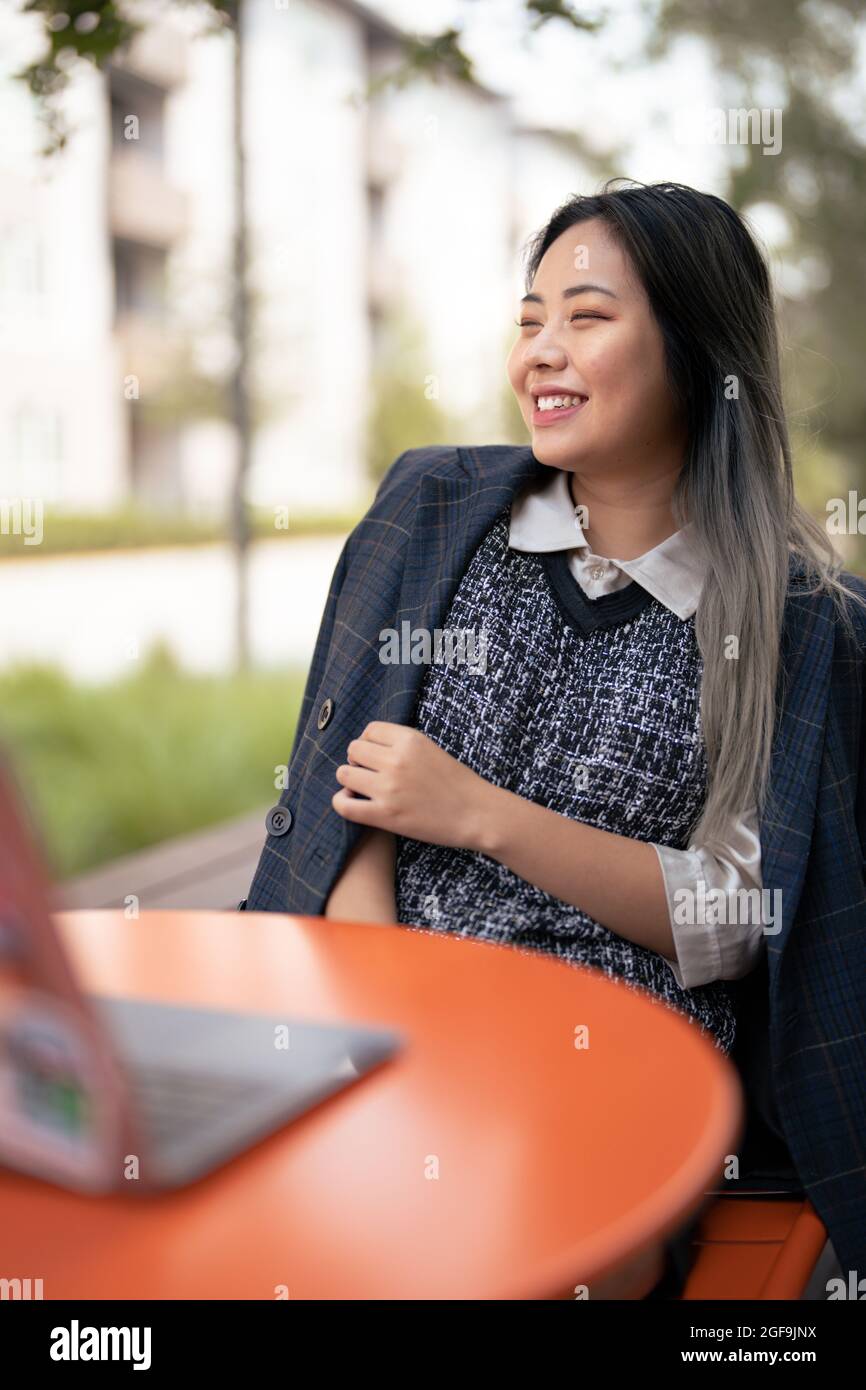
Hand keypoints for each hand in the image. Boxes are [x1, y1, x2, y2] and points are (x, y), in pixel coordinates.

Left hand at [332, 721, 490, 849]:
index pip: (369, 730)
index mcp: (409, 740)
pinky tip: (354, 803)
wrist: (477, 813)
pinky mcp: (385, 815)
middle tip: (370, 774)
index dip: (368, 743)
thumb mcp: (431, 749)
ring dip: (349, 780)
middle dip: (358, 760)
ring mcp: (388, 788)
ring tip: (362, 789)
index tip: (376, 756)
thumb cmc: (457, 783)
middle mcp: (396, 760)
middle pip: (353, 750)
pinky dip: (342, 802)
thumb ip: (402, 744)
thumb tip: (368, 746)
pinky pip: (343, 804)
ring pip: (344, 774)